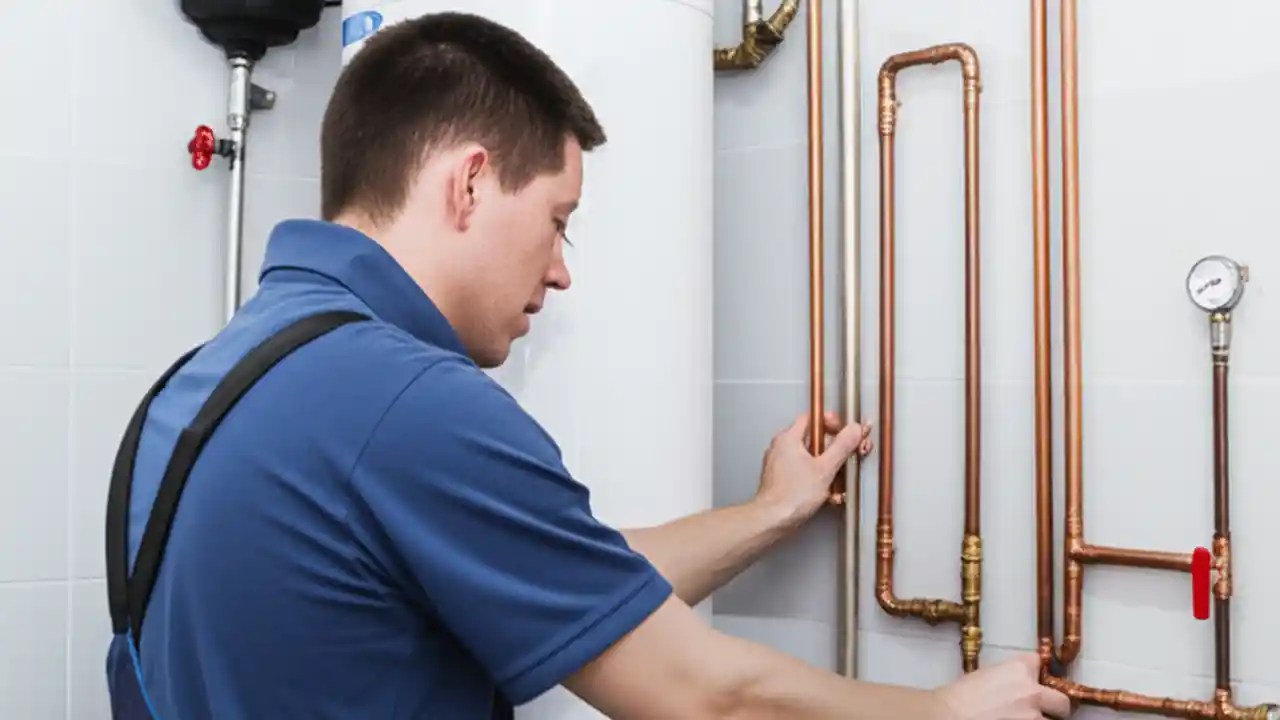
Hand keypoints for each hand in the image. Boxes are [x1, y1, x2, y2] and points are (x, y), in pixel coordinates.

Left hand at [755, 410, 871, 525]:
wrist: (772, 519)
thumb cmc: (794, 494)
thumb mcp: (825, 468)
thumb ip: (841, 446)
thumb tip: (854, 428)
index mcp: (789, 438)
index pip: (811, 418)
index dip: (830, 423)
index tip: (843, 432)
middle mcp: (781, 447)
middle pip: (812, 439)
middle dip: (833, 449)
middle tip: (848, 456)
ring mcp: (779, 463)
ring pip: (809, 457)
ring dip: (827, 466)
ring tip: (840, 479)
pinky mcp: (780, 479)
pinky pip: (802, 472)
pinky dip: (816, 478)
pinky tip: (828, 493)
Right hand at [932, 654, 1071, 719]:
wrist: (947, 716)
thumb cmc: (956, 699)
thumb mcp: (983, 676)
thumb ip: (1005, 679)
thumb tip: (1013, 689)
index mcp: (1018, 669)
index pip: (1039, 663)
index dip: (1034, 673)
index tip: (1031, 680)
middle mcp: (1033, 691)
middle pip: (1062, 701)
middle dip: (1056, 707)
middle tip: (1045, 712)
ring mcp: (1034, 717)